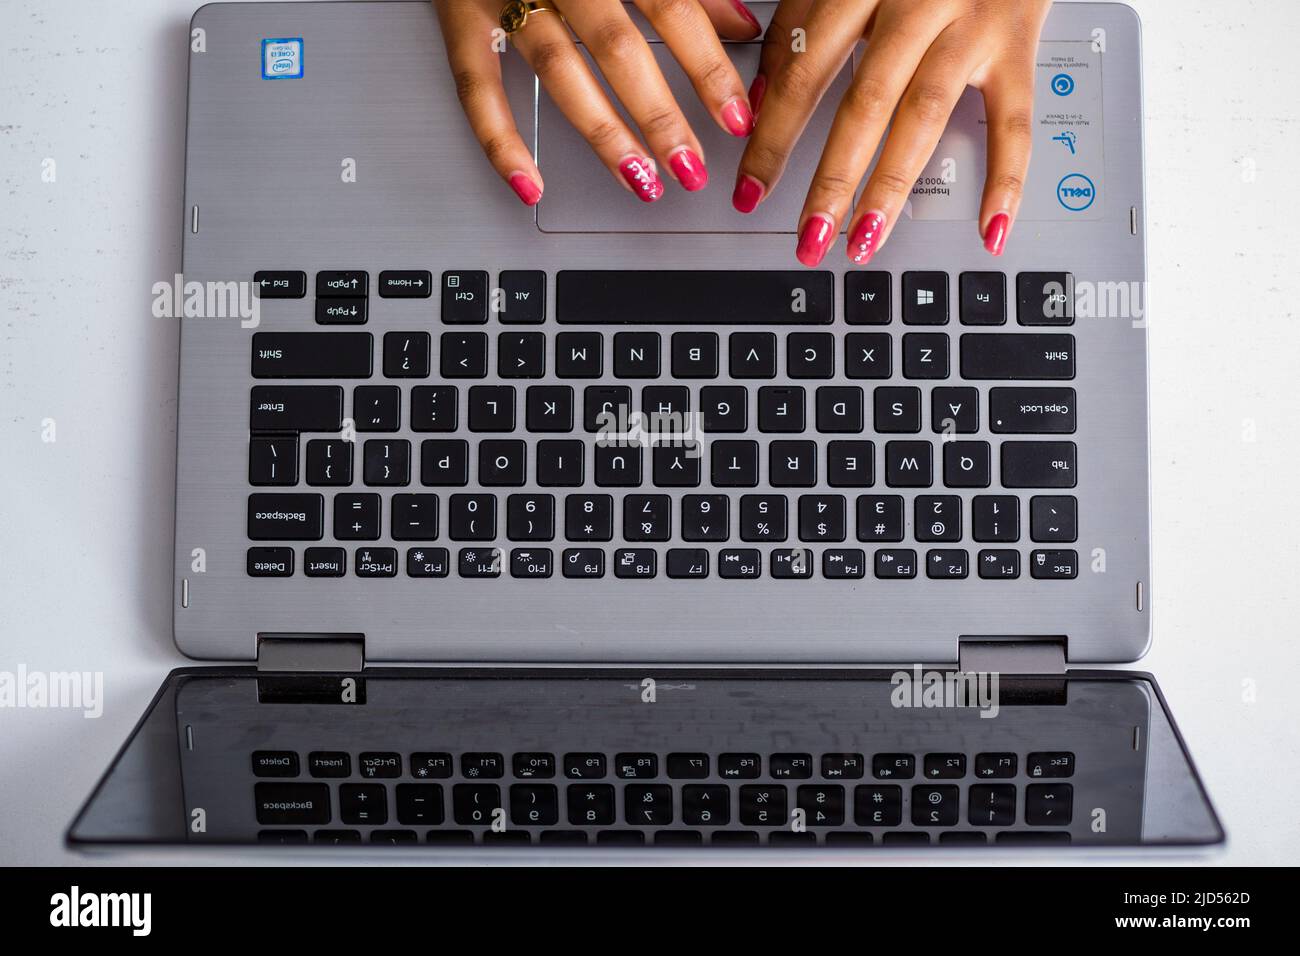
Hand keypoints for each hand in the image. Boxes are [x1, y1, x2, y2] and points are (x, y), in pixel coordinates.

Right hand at [434, 0, 763, 204]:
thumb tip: (741, 24)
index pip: (671, 9)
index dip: (707, 69)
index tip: (735, 118)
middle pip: (616, 48)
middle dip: (659, 116)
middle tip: (689, 167)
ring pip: (558, 72)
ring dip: (603, 135)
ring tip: (639, 179)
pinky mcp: (461, 18)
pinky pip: (477, 87)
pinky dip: (500, 142)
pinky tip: (530, 186)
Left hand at [733, 0, 1051, 264]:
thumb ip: (798, 26)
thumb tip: (757, 105)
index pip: (806, 71)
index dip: (773, 137)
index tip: (750, 190)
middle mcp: (917, 1)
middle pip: (865, 102)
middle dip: (831, 179)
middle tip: (809, 237)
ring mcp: (971, 23)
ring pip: (926, 115)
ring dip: (891, 188)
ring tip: (864, 240)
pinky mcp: (1017, 43)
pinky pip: (1014, 120)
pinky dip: (1006, 179)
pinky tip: (989, 228)